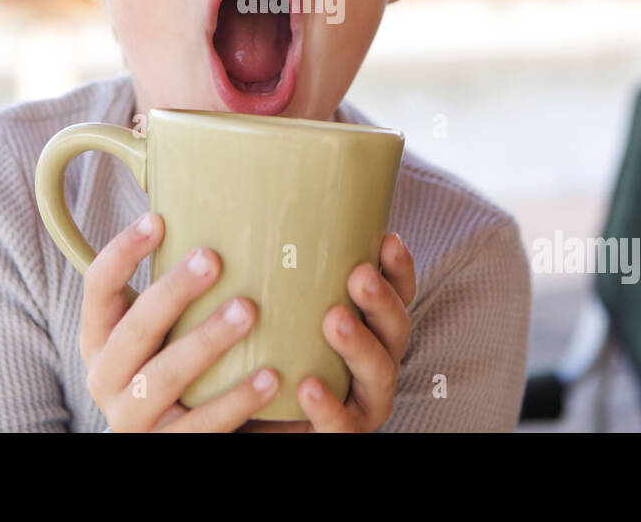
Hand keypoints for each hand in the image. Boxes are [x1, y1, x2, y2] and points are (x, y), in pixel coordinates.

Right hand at [80, 212, 279, 430]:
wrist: (174, 437)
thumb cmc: (174, 365)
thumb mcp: (158, 332)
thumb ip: (170, 290)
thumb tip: (207, 208)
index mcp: (99, 339)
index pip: (97, 288)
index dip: (122, 252)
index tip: (157, 218)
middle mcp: (105, 378)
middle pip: (134, 330)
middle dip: (172, 292)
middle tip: (212, 259)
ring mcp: (132, 418)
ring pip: (164, 377)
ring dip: (207, 340)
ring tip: (247, 311)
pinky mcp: (166, 447)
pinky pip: (202, 424)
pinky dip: (237, 400)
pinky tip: (272, 376)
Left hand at [236, 232, 415, 431]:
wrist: (248, 418)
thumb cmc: (262, 349)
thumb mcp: (273, 305)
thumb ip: (275, 268)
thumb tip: (240, 207)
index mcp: (370, 325)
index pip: (398, 293)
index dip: (400, 268)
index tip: (388, 239)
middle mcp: (375, 361)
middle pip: (396, 330)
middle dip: (382, 301)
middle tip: (360, 275)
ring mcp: (361, 402)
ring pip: (379, 375)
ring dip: (360, 346)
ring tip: (334, 320)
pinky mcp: (340, 433)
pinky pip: (342, 426)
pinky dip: (329, 407)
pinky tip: (309, 386)